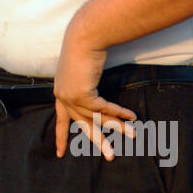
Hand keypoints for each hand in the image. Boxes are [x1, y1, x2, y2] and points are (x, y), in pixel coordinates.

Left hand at [52, 23, 135, 159]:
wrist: (84, 36)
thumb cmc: (84, 48)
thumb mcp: (81, 70)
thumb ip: (84, 84)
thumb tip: (93, 94)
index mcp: (60, 91)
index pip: (60, 118)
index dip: (61, 136)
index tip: (59, 152)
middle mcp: (63, 96)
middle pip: (82, 124)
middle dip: (98, 140)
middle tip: (110, 156)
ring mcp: (71, 96)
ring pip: (97, 118)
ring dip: (118, 126)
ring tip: (133, 135)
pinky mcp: (83, 95)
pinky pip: (104, 108)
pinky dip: (119, 112)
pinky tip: (132, 116)